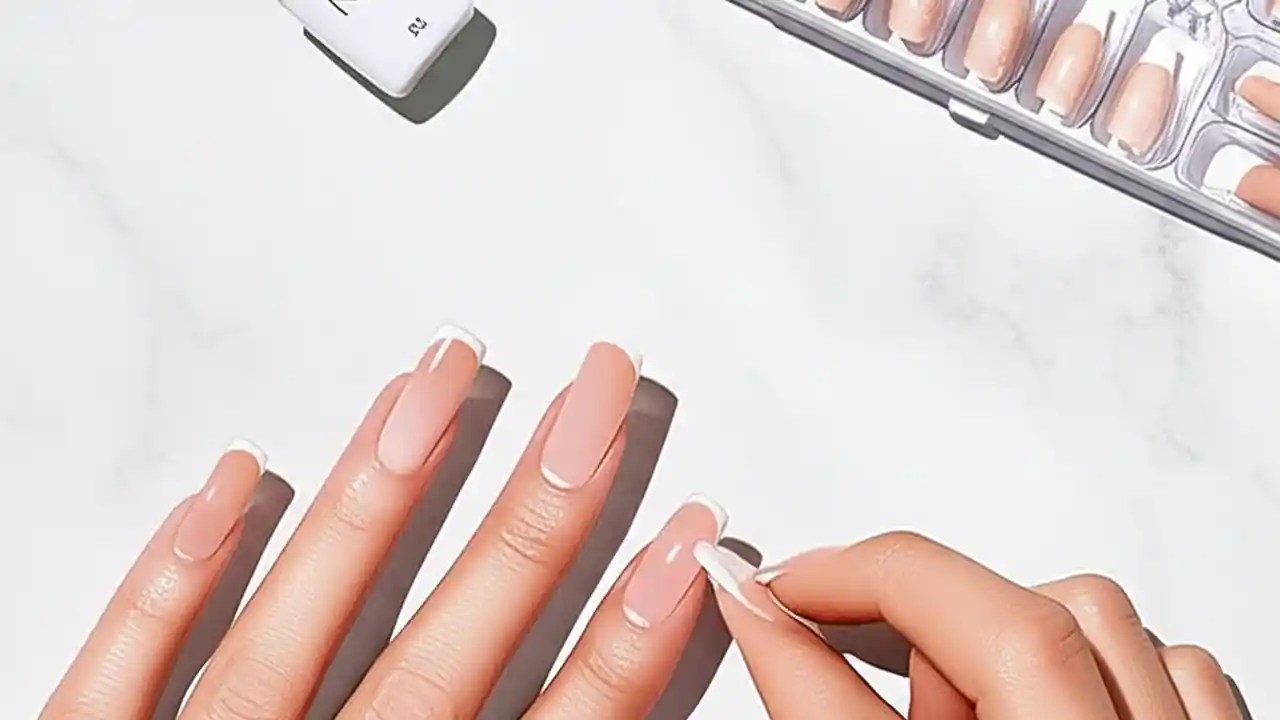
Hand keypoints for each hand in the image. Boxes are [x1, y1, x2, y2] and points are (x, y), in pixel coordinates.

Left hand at [42, 331, 725, 719]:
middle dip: (529, 526)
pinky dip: (173, 576)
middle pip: (438, 660)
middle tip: (594, 404)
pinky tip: (233, 478)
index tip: (688, 542)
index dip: (625, 641)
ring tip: (432, 386)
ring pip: (290, 632)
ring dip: (372, 505)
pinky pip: (117, 672)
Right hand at [696, 532, 1240, 718]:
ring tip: (961, 717)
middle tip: (881, 696)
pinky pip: (1180, 667)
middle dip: (933, 638)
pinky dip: (1101, 668)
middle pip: (1041, 609)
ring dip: (1013, 646)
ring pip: (1112, 625)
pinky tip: (1050, 712)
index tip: (764, 583)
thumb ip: (818, 701)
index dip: (837, 577)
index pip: (940, 606)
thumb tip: (754, 606)